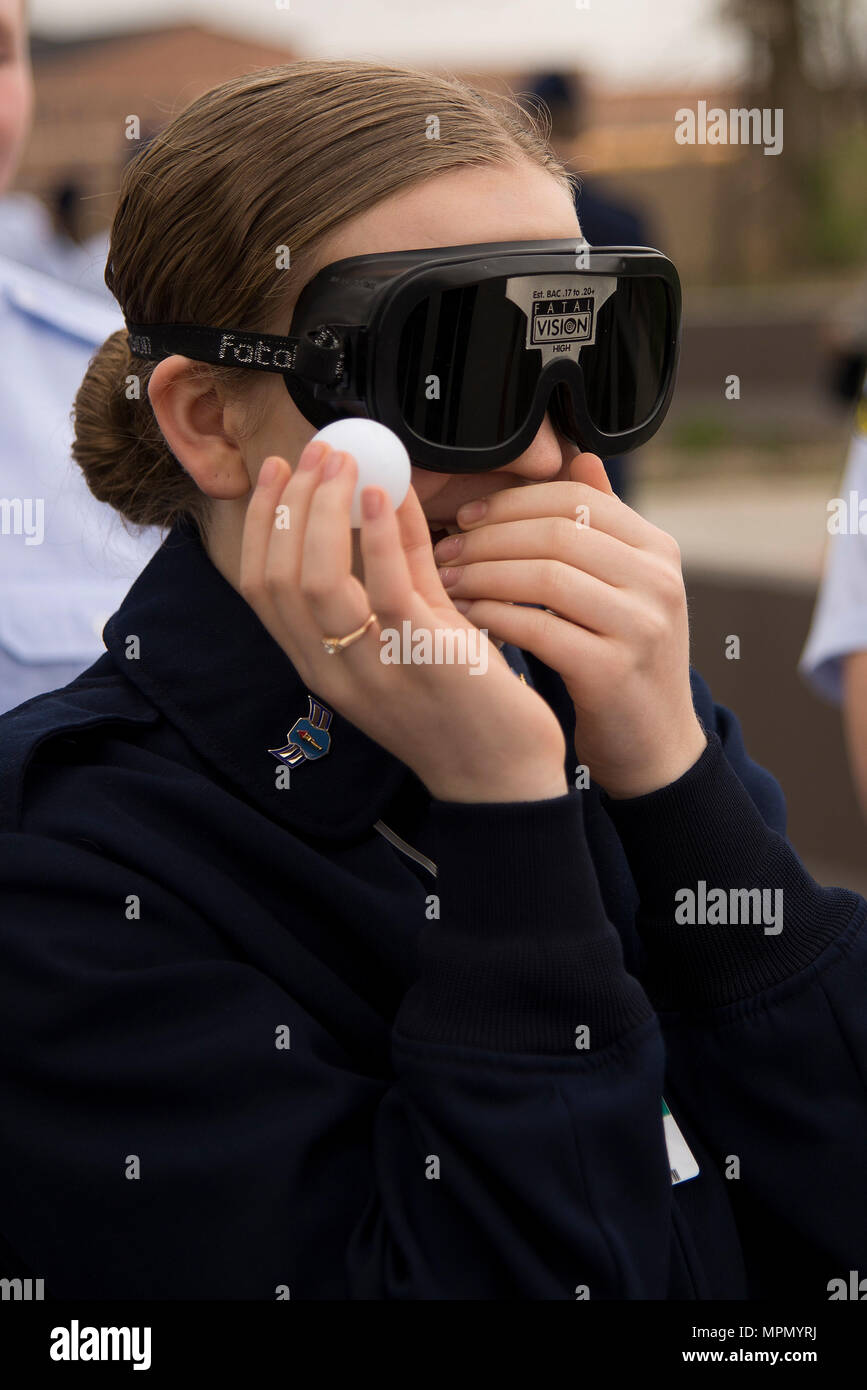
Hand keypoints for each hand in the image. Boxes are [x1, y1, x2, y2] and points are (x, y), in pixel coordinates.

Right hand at [239, 440, 568, 804]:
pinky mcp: (423, 662)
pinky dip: (380, 535)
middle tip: (318, 450)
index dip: (262, 522)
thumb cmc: (461, 703)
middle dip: (291, 504)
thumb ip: (400, 569)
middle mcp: (333, 673)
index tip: (277, 471)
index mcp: (320, 667)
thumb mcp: (416, 631)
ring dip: (326, 509)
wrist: (505, 778)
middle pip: (279, 578)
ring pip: (319, 581)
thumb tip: (388, 493)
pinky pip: (387, 590)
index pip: (260, 588)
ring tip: (345, 461)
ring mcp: (373, 672)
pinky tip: (385, 494)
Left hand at [432, 452, 706, 798]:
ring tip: (445, 584)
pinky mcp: (614, 670)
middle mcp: (658, 580)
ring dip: (484, 576)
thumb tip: (576, 455)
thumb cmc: (621, 658)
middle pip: (557, 532)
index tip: (465, 516)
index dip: (511, 501)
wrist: (652, 744)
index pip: (576, 497)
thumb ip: (599, 526)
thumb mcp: (623, 587)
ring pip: (545, 577)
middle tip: (443, 551)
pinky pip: (538, 628)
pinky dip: (494, 619)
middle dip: (489, 538)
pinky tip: (465, 620)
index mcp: (657, 549)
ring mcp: (641, 625)